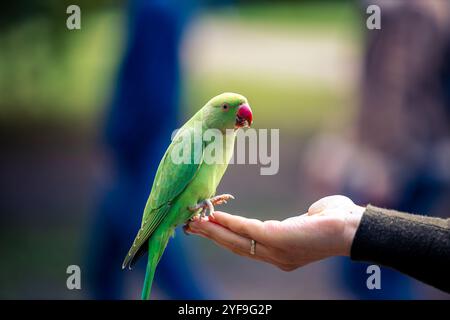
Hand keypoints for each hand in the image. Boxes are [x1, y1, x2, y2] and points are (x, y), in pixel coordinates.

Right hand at [187, 195, 364, 270]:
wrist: (354, 228)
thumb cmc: (336, 220)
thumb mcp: (310, 221)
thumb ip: (300, 219)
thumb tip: (306, 213)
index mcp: (280, 253)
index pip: (245, 247)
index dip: (224, 238)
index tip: (206, 228)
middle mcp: (275, 257)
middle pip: (235, 247)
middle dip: (212, 236)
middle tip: (191, 226)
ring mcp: (276, 251)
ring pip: (237, 241)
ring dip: (214, 231)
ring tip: (196, 222)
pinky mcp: (278, 239)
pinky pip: (248, 230)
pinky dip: (230, 223)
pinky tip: (216, 217)